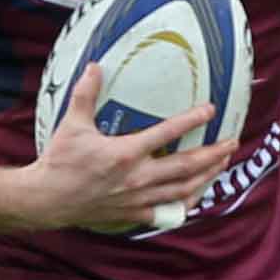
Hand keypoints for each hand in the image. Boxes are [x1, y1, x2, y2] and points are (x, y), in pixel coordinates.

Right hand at [18, 61, 238, 234]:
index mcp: (126, 153)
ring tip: (222, 164)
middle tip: (232, 142)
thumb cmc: (60, 161)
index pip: (167, 133)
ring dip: (207, 176)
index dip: (192, 120)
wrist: (47, 199)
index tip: (210, 109)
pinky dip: (185, 202)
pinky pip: (167, 210)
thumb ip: (86, 93)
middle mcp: (138, 177)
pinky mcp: (134, 214)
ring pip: (183, 189)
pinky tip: (196, 195)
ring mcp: (138, 198)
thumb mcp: (72, 124)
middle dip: (213, 154)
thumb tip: (96, 66)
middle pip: (186, 166)